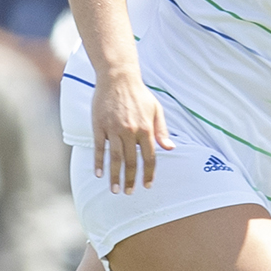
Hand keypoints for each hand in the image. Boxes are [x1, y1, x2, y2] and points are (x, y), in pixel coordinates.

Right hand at [89, 72, 172, 192]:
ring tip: (115, 190)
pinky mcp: (99, 125)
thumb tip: (171, 148)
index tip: (147, 186)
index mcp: (146, 129)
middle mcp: (130, 131)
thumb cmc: (139, 94)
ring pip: (115, 158)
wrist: (118, 77)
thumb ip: (162, 130)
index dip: (148, 173)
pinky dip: (99, 162)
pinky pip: (99, 148)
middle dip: (130, 180)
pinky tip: (99, 174)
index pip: (149, 157)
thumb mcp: (156, 110)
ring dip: (115, 176)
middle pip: (131, 161)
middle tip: (128, 193)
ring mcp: (113, 129)